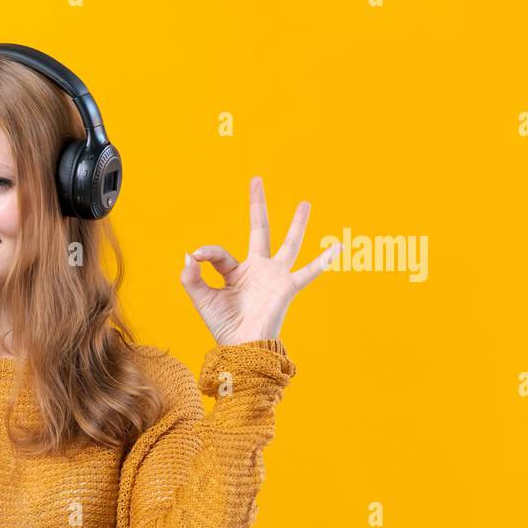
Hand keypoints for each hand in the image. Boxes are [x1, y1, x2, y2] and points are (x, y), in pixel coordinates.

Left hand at [180, 176, 338, 345]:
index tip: (196, 257)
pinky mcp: (287, 286)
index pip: (220, 253)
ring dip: (297, 224)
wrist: (241, 346)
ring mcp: (274, 276)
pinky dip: (323, 260)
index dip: (207, 252)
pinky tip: (338, 246)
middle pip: (259, 230)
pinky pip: (309, 272)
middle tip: (257, 180)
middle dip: (258, 206)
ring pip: (288, 244)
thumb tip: (189, 255)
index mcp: (235, 272)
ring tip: (304, 204)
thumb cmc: (223, 326)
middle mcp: (257, 269)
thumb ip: (191, 277)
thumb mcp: (202, 299)